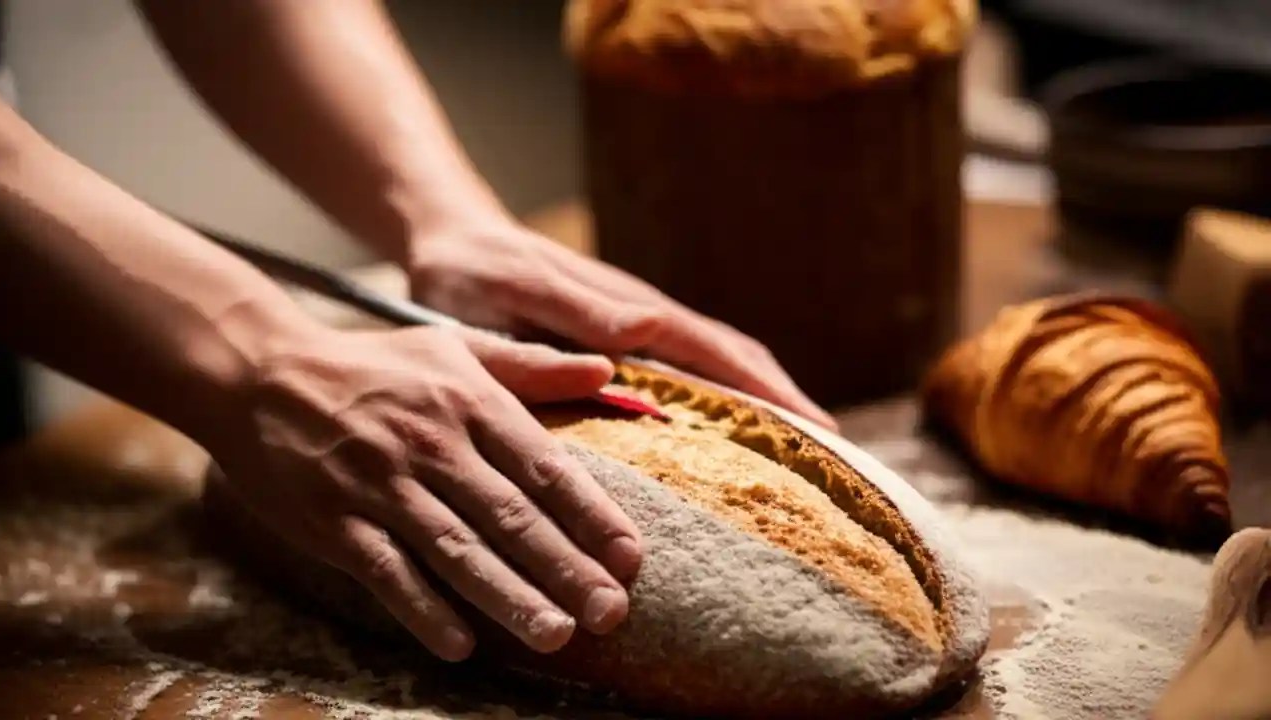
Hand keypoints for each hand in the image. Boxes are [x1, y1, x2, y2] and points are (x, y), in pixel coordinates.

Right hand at [204, 324, 641, 661]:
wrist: (260, 372)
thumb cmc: (372, 364)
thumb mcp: (453, 346)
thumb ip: (530, 365)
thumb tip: (607, 371)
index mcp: (469, 401)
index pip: (544, 466)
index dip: (592, 514)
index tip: (630, 556)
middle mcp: (432, 444)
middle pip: (511, 516)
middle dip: (566, 568)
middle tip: (612, 613)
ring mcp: (381, 485)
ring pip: (456, 550)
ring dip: (509, 597)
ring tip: (556, 634)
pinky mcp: (335, 521)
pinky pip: (388, 572)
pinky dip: (423, 609)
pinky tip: (461, 645)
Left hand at [406, 218, 838, 429]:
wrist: (452, 238)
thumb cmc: (472, 274)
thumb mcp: (507, 294)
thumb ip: (566, 316)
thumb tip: (635, 345)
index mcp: (623, 310)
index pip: (711, 352)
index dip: (764, 390)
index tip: (813, 428)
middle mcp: (641, 314)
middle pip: (730, 354)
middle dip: (783, 398)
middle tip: (833, 451)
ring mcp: (635, 321)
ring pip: (715, 358)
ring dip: (762, 395)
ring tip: (802, 446)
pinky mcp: (622, 332)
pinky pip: (687, 362)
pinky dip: (724, 391)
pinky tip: (732, 426)